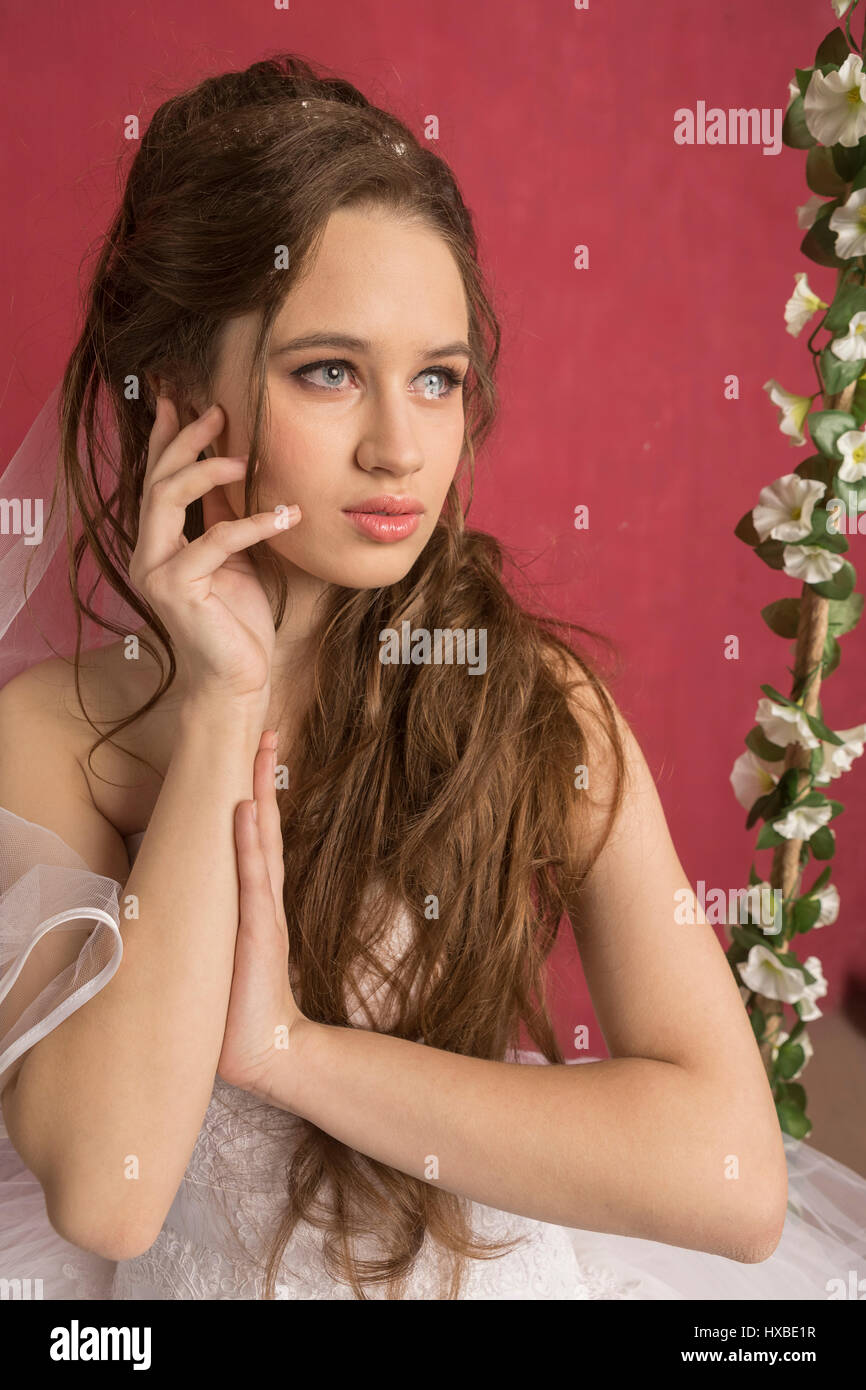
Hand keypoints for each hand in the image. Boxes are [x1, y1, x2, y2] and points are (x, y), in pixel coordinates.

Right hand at [128, 395, 301, 702]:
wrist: (238, 680)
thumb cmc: (240, 623)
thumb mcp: (237, 557)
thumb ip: (226, 517)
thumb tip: (237, 471)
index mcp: (157, 543)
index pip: (156, 480)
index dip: (166, 438)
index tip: (179, 399)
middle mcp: (147, 554)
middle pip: (157, 480)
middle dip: (184, 440)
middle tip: (216, 411)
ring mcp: (154, 571)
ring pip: (168, 499)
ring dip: (206, 470)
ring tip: (244, 457)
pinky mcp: (176, 589)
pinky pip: (215, 541)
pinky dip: (253, 523)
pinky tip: (287, 515)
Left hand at [218, 729, 307, 1098]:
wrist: (268, 1052)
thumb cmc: (239, 1010)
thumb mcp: (221, 956)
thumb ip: (216, 928)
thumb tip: (187, 907)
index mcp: (255, 901)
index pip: (257, 836)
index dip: (256, 792)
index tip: (254, 752)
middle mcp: (262, 898)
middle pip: (266, 824)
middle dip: (264, 777)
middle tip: (266, 730)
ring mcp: (263, 911)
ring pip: (264, 839)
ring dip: (262, 792)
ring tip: (261, 750)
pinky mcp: (258, 931)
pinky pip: (254, 877)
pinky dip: (252, 840)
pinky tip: (247, 808)